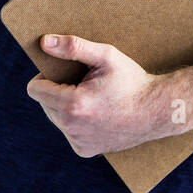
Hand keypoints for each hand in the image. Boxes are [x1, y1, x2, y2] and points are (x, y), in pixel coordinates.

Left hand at [26, 34, 167, 157]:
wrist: (157, 111)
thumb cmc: (132, 80)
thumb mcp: (105, 56)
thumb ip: (73, 47)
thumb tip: (44, 42)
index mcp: (73, 105)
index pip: (35, 90)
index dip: (46, 77)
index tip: (63, 72)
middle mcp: (72, 128)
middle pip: (44, 104)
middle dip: (57, 91)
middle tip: (83, 83)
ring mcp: (78, 142)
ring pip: (56, 118)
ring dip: (65, 107)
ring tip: (91, 97)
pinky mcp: (85, 150)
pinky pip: (68, 131)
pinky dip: (76, 121)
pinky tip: (95, 113)